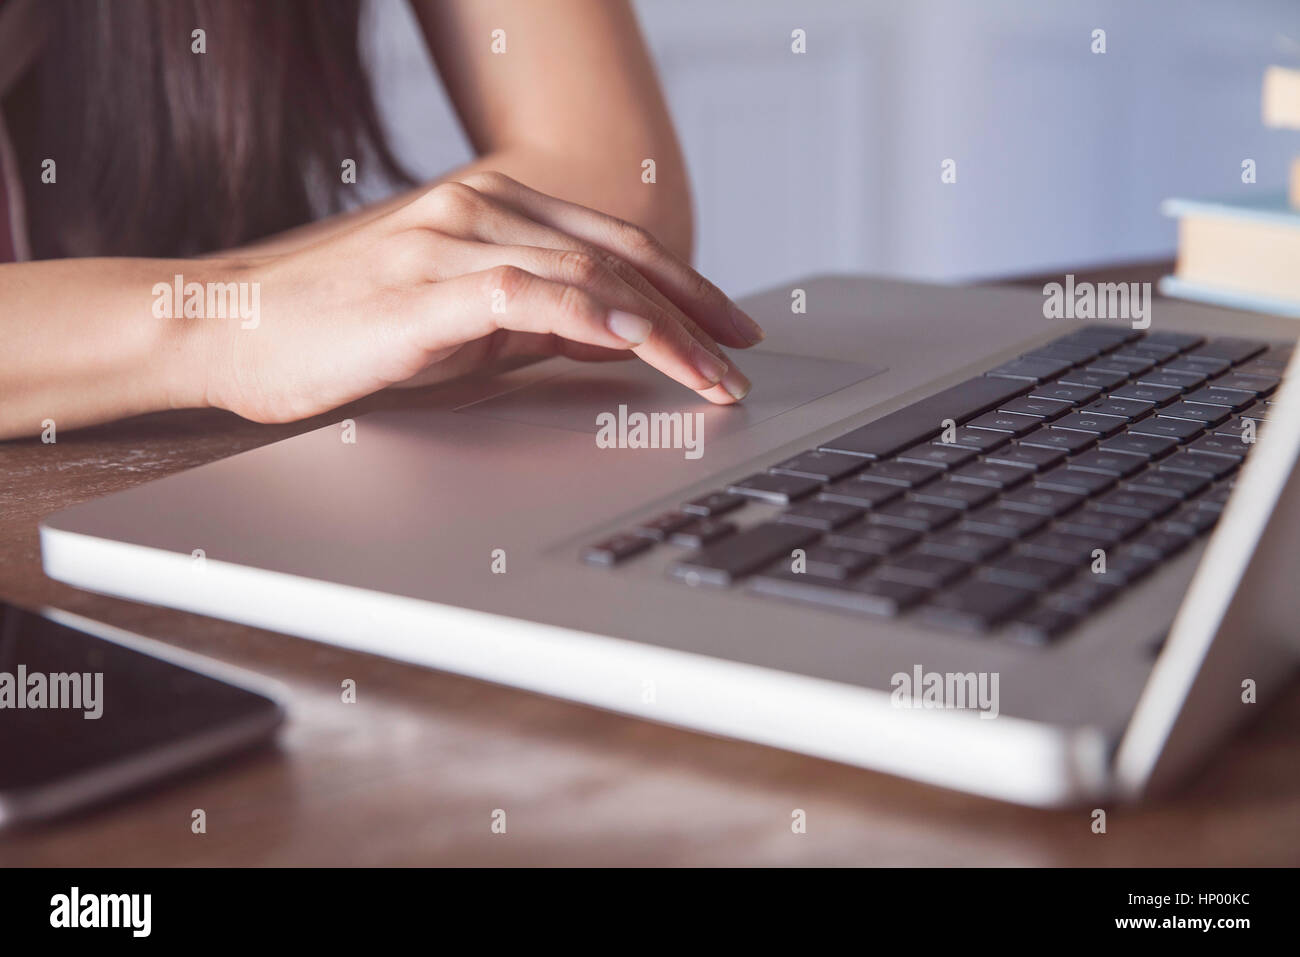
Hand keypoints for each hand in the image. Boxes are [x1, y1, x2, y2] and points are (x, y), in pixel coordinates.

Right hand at [200, 172, 764, 423]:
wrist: (230, 330)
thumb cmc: (338, 332)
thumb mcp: (458, 328)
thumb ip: (534, 326)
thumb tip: (614, 341)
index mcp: (489, 212)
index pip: (611, 244)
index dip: (681, 283)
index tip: (727, 326)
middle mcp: (480, 211)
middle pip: (616, 255)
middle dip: (693, 308)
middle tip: (743, 354)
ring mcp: (453, 243)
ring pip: (588, 275)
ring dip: (664, 328)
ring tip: (713, 374)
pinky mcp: (426, 289)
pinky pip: (530, 297)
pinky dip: (594, 319)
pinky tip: (641, 346)